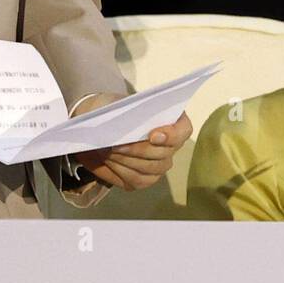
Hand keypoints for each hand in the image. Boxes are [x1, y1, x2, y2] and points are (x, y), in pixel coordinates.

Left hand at [69, 93, 193, 190]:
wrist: (100, 128)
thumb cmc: (114, 111)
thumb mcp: (117, 102)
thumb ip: (126, 110)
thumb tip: (127, 123)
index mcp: (172, 120)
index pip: (183, 130)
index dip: (171, 135)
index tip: (152, 136)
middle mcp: (170, 146)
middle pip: (163, 154)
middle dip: (138, 150)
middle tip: (116, 144)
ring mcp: (159, 165)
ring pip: (149, 169)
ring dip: (126, 160)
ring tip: (108, 150)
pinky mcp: (144, 179)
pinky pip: (137, 180)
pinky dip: (120, 170)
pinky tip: (108, 160)